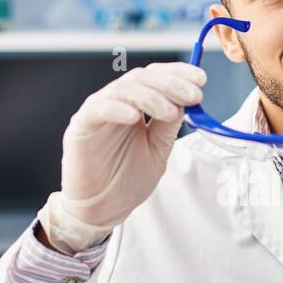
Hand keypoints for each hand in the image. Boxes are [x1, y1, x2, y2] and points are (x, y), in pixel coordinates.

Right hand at [38, 62, 205, 252]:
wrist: (102, 208)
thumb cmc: (127, 180)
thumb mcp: (158, 151)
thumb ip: (169, 126)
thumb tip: (186, 103)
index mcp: (137, 105)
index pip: (157, 78)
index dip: (178, 73)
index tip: (200, 79)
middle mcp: (118, 102)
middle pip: (143, 77)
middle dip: (171, 84)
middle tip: (192, 96)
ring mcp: (99, 110)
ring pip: (124, 89)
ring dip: (151, 97)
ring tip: (169, 112)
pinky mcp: (82, 124)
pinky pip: (99, 108)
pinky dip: (117, 108)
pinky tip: (134, 117)